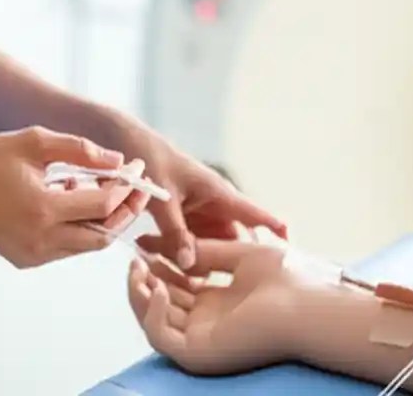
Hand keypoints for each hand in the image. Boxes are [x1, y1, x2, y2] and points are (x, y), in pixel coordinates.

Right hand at [0, 127, 151, 268]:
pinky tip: (65, 198)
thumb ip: (81, 150)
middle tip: (134, 188)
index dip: (126, 187)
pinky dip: (77, 226)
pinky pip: (66, 247)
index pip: (103, 205)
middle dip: (124, 211)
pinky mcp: (27, 260)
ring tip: (91, 186)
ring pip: (87, 244)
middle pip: (104, 234)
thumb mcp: (35, 142)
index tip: (136, 169)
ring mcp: (34, 254)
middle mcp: (41, 240)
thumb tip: (119, 162)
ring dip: (100, 218)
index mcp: (43, 209)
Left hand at [120, 127, 286, 269]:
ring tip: (156, 256)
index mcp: (219, 193)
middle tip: (188, 272)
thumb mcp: (162, 196)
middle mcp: (214, 206)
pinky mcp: (181, 217)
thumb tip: (190, 264)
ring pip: (205, 246)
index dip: (276, 232)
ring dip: (186, 255)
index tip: (289, 253)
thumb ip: (174, 231)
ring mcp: (198, 213)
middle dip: (214, 259)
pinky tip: (148, 250)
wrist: (123, 140)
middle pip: (228, 243)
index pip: (257, 215)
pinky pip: (184, 241)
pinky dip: (171, 248)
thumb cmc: (150, 158)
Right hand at [127, 238, 302, 374]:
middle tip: (136, 259)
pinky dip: (151, 313)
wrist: (306, 306)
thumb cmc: (287, 281)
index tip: (146, 247)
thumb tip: (175, 248)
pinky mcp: (197, 353)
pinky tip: (160, 289)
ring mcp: (201, 341)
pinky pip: (160, 337)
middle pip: (162, 304)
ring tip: (139, 270)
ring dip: (140, 295)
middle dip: (145, 280)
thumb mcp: (240, 255)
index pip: (177, 289)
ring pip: (153, 322)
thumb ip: (206, 251)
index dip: (160, 268)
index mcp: (219, 305)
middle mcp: (207, 325)